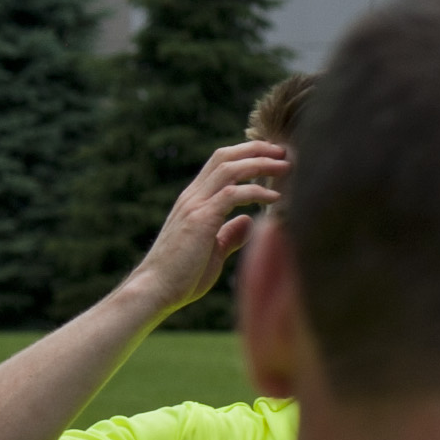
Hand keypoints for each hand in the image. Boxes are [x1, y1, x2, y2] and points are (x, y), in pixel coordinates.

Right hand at [130, 140, 288, 315]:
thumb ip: (229, 235)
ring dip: (260, 163)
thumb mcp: (212, 251)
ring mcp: (195, 206)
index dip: (246, 154)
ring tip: (285, 165)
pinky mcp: (201, 219)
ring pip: (229, 168)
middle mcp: (192, 197)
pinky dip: (256, 191)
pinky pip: (232, 194)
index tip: (271, 156)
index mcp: (193, 201)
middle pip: (225, 157)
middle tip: (283, 151)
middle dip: (256, 150)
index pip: (219, 164)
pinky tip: (275, 199)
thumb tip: (249, 221)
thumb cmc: (180, 277)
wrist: (154, 290)